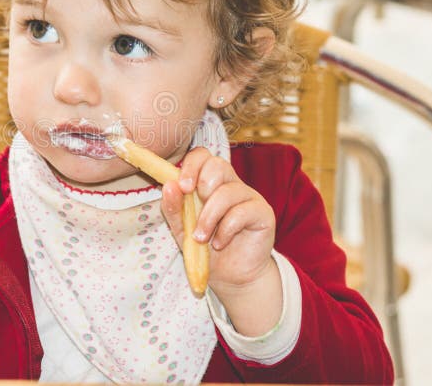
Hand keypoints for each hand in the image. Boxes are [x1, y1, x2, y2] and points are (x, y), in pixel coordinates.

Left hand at [161, 147, 281, 333]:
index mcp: (210, 181)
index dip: (191, 165)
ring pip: (227, 192)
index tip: (183, 187)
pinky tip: (220, 244)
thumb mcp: (182, 229)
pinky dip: (225, 230)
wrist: (230, 276)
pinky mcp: (263, 213)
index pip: (202, 156)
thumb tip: (169, 185)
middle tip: (195, 214)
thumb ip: (174, 208)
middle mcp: (231, 183)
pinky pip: (242, 212)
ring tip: (202, 238)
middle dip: (201, 188)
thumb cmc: (206, 248)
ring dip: (209, 218)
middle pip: (217, 164)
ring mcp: (249, 196)